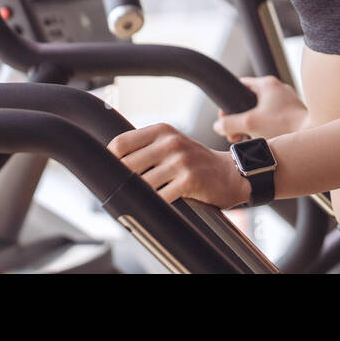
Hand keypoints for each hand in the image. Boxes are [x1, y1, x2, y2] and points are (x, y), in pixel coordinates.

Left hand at [107, 123, 250, 208]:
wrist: (231, 174)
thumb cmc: (196, 163)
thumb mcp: (172, 145)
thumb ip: (146, 149)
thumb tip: (112, 166)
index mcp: (161, 131)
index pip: (120, 143)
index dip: (109, 162)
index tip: (108, 175)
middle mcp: (169, 142)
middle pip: (127, 165)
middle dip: (121, 183)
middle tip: (119, 195)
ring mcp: (180, 160)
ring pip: (142, 184)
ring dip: (139, 197)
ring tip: (138, 205)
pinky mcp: (190, 179)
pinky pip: (161, 198)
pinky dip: (156, 207)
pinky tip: (158, 209)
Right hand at [214, 75, 307, 140]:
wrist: (314, 135)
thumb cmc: (285, 126)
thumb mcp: (250, 124)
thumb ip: (230, 124)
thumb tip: (218, 126)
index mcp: (267, 84)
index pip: (239, 85)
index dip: (228, 102)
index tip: (226, 118)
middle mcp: (278, 89)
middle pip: (249, 101)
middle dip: (239, 118)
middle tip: (233, 134)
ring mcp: (287, 101)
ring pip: (260, 111)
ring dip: (250, 125)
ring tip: (246, 140)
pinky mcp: (293, 114)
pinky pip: (272, 118)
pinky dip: (264, 127)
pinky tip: (262, 140)